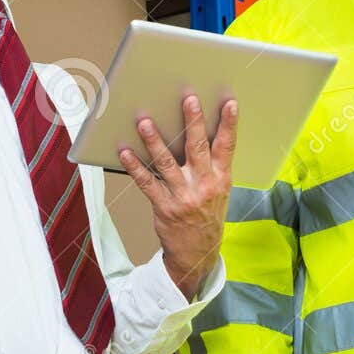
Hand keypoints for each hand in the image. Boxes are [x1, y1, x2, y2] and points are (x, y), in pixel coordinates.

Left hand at [117, 93, 233, 299]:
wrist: (197, 255)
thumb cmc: (208, 217)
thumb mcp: (221, 193)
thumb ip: (212, 166)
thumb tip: (201, 133)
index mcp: (221, 179)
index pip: (227, 147)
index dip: (228, 124)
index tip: (229, 103)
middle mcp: (204, 186)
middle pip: (197, 148)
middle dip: (192, 122)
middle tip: (188, 99)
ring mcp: (183, 196)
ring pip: (167, 163)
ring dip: (154, 140)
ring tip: (144, 122)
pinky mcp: (164, 207)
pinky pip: (147, 183)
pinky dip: (134, 167)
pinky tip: (125, 152)